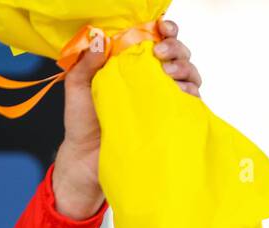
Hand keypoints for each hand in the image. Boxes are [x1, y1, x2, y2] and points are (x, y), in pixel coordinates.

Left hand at [52, 18, 202, 219]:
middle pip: (177, 55)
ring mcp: (163, 98)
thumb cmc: (82, 122)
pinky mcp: (170, 118)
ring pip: (189, 74)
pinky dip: (189, 92)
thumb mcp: (78, 88)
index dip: (165, 31)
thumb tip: (100, 41)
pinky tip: (179, 91)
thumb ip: (85, 63)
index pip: (157, 41)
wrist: (85, 157)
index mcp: (133, 66)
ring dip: (184, 68)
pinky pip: (191, 101)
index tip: (162, 29)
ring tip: (168, 73)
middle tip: (160, 53)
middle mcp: (152, 79)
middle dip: (175, 48)